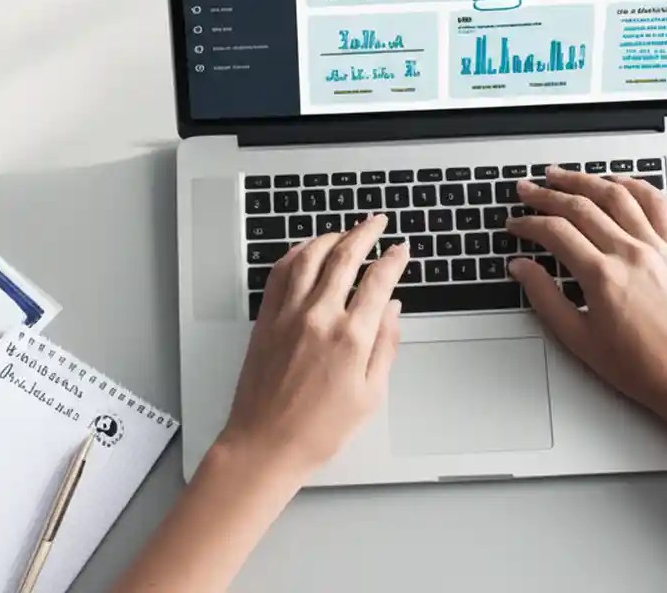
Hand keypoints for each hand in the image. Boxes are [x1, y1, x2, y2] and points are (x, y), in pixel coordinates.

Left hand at [218, 215, 409, 477]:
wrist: (266, 444)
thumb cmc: (318, 430)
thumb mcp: (371, 395)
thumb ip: (386, 346)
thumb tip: (392, 309)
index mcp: (351, 338)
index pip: (378, 281)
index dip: (393, 259)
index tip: (400, 248)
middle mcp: (318, 318)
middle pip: (344, 257)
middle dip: (365, 233)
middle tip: (377, 222)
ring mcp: (288, 315)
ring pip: (309, 257)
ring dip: (331, 237)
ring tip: (345, 231)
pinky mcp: (265, 320)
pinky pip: (280, 273)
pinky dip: (296, 253)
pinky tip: (306, 250)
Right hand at [506, 167, 666, 420]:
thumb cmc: (641, 365)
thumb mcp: (578, 339)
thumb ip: (545, 297)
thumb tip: (521, 269)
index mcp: (602, 277)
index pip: (555, 232)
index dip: (528, 223)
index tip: (515, 224)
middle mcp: (630, 254)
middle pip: (581, 206)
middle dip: (547, 194)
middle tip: (526, 189)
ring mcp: (656, 247)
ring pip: (616, 196)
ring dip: (584, 180)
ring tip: (561, 175)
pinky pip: (655, 203)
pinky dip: (633, 185)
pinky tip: (616, 182)